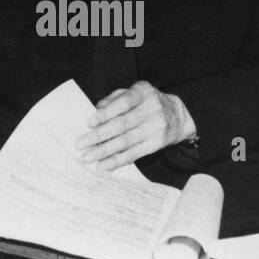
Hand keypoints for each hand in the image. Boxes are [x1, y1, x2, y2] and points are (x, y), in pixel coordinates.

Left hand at [73, 82, 194, 171]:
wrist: (178, 116)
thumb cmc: (146, 103)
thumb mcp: (133, 93)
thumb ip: (114, 99)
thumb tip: (96, 111)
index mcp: (143, 92)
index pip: (124, 102)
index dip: (106, 113)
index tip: (89, 122)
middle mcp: (152, 109)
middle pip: (123, 124)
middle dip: (99, 135)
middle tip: (80, 143)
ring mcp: (155, 128)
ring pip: (126, 142)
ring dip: (104, 151)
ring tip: (87, 157)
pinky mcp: (156, 144)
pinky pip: (133, 154)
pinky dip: (116, 161)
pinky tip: (102, 166)